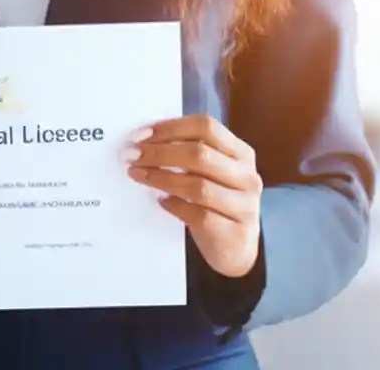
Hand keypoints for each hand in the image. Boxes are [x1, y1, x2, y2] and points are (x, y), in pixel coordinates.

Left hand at [125, 115, 261, 277]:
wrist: (237, 251)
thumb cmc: (217, 205)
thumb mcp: (213, 174)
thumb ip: (190, 155)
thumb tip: (145, 140)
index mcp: (242, 154)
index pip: (206, 128)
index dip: (171, 128)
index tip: (142, 134)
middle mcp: (247, 177)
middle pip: (200, 154)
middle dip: (160, 152)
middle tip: (132, 154)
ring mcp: (245, 206)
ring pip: (197, 186)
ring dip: (161, 178)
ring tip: (138, 174)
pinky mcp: (234, 233)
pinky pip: (198, 215)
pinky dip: (175, 205)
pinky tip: (160, 201)